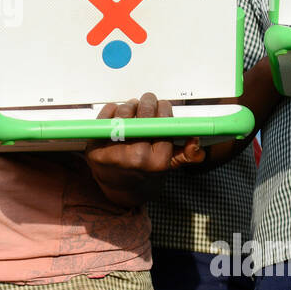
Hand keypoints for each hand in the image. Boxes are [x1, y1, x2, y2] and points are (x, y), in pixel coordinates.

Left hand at [84, 93, 204, 172]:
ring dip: (129, 105)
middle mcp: (135, 159)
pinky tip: (116, 112)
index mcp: (157, 162)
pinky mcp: (95, 151)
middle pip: (143, 117)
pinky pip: (102, 121)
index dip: (163, 110)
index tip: (163, 105)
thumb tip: (196, 143)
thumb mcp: (169, 166)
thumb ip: (186, 154)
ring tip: (132, 106)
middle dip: (148, 103)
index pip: (163, 125)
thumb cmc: (145, 173)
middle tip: (148, 100)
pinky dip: (110, 111)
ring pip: (123, 116)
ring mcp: (113, 155)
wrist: (120, 190)